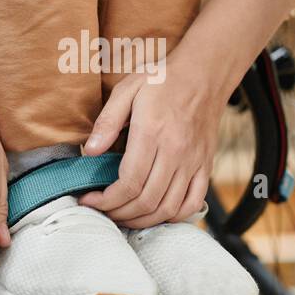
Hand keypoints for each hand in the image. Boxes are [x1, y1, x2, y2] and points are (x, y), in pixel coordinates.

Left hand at [78, 54, 225, 228]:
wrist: (205, 74)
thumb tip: (91, 151)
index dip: (106, 200)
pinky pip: (193, 203)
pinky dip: (174, 217)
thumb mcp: (127, 89)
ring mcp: (194, 162)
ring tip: (123, 216)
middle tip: (102, 210)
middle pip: (146, 201)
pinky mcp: (206, 166)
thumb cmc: (163, 79)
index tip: (89, 200)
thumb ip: (107, 121)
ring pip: (168, 208)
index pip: (128, 183)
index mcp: (152, 133)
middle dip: (119, 213)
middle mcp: (176, 152)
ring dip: (143, 221)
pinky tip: (156, 214)